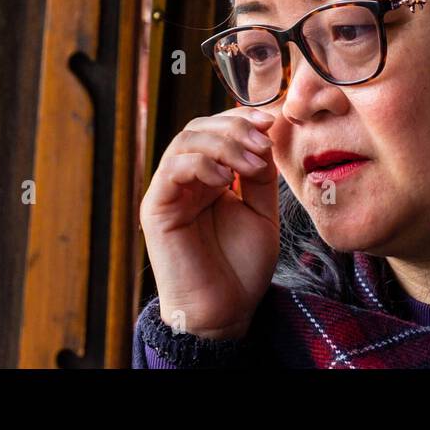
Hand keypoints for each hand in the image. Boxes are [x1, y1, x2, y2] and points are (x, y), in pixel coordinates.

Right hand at [139, 108, 279, 341]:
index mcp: (210, 176)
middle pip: (199, 127)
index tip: (272, 121)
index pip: (217, 128)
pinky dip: (202, 164)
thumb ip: (261, 175)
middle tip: (263, 141)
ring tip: (252, 164)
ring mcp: (170, 191)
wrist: (225, 312)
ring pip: (185, 141)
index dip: (242, 117)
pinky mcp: (157, 208)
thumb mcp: (262, 211)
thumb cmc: (242, 267)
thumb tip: (264, 135)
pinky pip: (172, 169)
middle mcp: (187, 179)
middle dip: (235, 127)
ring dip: (224, 143)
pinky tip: (226, 180)